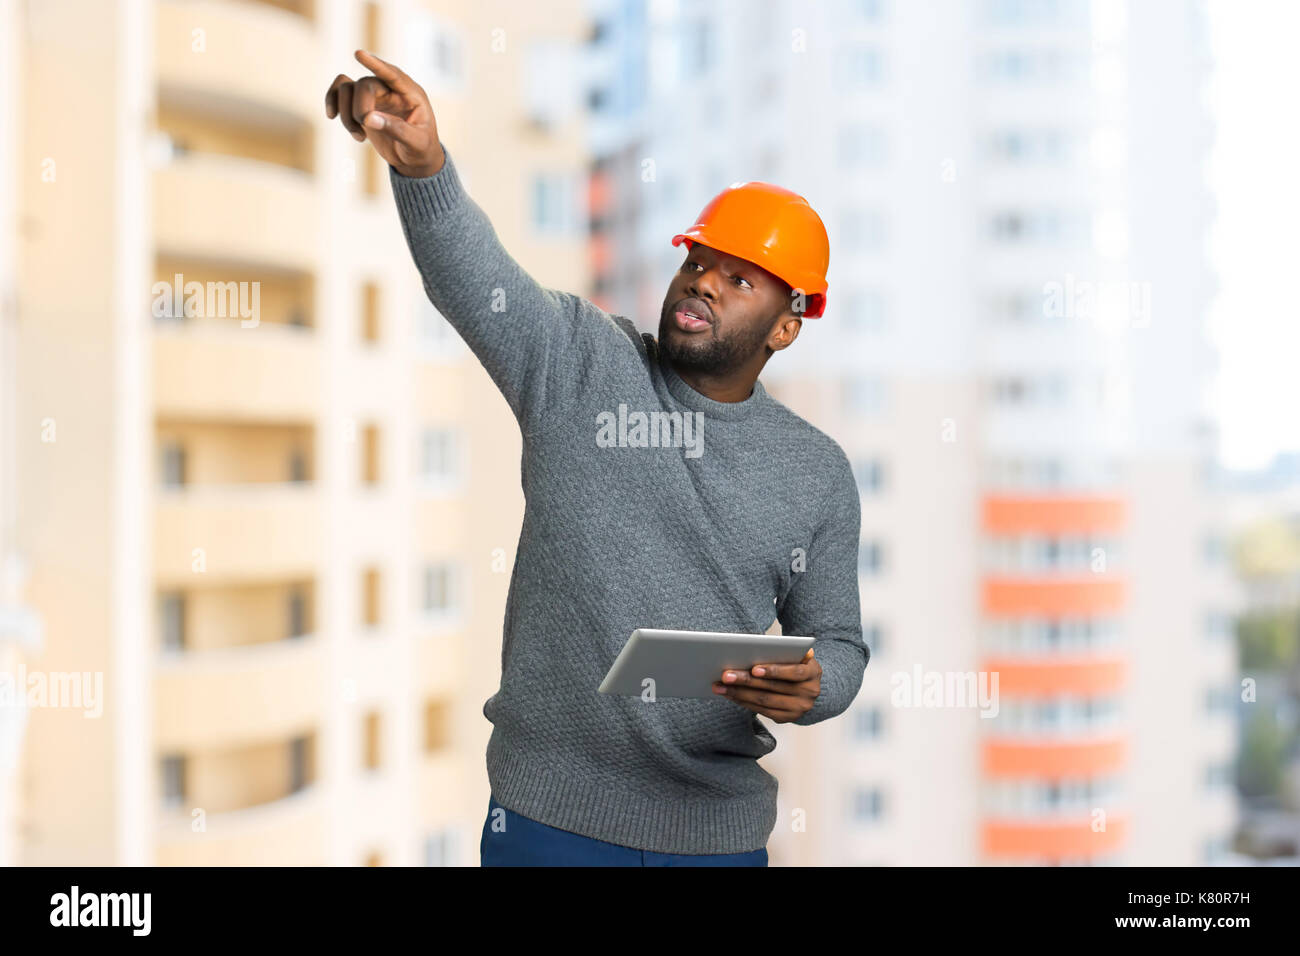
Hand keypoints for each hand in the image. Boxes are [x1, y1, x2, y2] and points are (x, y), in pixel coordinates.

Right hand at [324, 49, 444, 178]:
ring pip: (348, 88)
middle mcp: (391, 89)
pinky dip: (332, 101)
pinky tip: (332, 116)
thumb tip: (367, 118)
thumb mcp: (416, 142)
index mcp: (411, 94)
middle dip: (359, 109)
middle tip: (363, 132)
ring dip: (345, 113)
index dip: (376, 65)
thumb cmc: (421, 148)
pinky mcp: (361, 103)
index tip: (358, 54)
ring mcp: (375, 95)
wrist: (413, 158)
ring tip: (359, 137)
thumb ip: (397, 129)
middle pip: (365, 85)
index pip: (393, 75)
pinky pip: (340, 91)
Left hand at [712, 648, 820, 722]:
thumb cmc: (795, 663)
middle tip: (725, 675)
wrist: (807, 685)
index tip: (754, 668)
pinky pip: (762, 711)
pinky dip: (744, 702)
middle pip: (773, 688)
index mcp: (813, 672)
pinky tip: (730, 695)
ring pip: (764, 701)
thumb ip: (786, 650)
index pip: (794, 672)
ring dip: (739, 693)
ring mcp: (799, 708)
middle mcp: (809, 693)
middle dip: (746, 681)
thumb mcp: (797, 654)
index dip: (774, 671)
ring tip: (720, 686)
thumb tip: (764, 646)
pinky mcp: (787, 718)